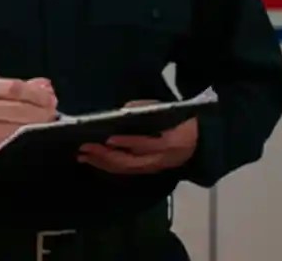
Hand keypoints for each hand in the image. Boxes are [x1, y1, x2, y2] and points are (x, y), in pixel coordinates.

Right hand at [0, 77, 58, 160]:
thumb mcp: (6, 94)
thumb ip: (29, 88)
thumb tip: (46, 87)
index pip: (15, 88)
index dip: (37, 94)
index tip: (52, 100)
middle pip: (19, 109)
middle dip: (42, 112)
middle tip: (52, 115)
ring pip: (19, 130)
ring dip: (38, 129)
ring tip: (47, 129)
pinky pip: (16, 148)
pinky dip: (30, 143)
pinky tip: (37, 141)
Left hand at [77, 99, 197, 174]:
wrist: (199, 140)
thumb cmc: (179, 119)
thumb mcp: (167, 110)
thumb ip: (147, 109)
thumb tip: (124, 109)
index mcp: (169, 141)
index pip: (145, 144)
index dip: (127, 143)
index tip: (108, 139)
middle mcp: (160, 158)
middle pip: (130, 161)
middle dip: (105, 156)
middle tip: (85, 147)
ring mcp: (154, 167)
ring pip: (125, 168)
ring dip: (102, 163)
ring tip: (83, 156)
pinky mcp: (148, 170)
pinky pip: (126, 171)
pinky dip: (109, 166)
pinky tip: (94, 161)